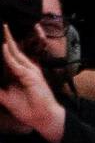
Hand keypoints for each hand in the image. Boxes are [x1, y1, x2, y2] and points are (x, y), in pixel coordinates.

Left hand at [0, 25, 64, 142]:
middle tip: (2, 25)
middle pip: (13, 51)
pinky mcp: (31, 76)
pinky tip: (3, 47)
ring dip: (8, 41)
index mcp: (19, 73)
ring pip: (16, 53)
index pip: (9, 57)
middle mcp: (25, 69)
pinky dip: (9, 55)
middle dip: (7, 38)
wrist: (43, 117)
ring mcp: (29, 71)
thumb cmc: (28, 109)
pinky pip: (17, 64)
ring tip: (3, 28)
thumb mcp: (6, 99)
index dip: (4, 47)